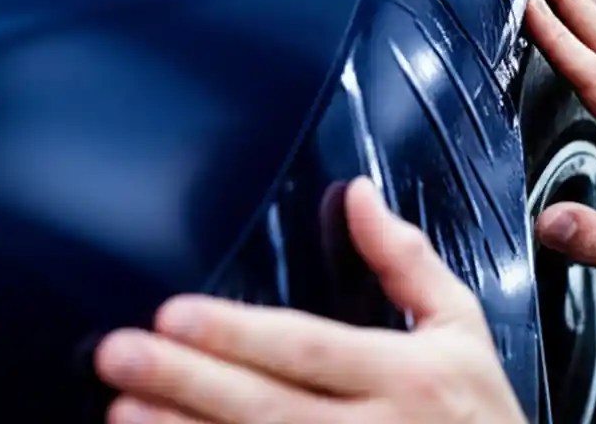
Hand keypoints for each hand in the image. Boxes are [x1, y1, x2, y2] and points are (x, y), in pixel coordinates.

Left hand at [94, 178, 525, 423]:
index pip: (309, 348)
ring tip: (120, 412)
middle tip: (118, 355)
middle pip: (267, 406)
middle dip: (189, 381)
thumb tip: (358, 194)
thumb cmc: (478, 412)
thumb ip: (407, 261)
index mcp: (407, 374)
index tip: (174, 313)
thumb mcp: (460, 327)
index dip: (239, 333)